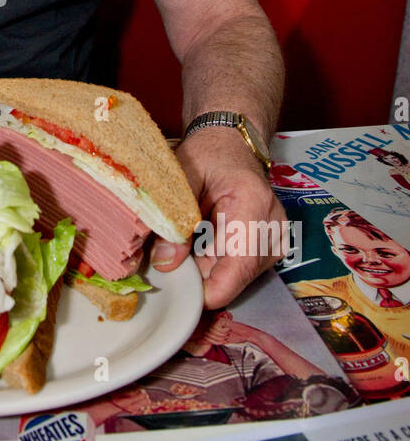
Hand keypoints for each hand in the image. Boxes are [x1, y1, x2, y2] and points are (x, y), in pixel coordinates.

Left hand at [150, 128, 287, 308]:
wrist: (230, 145)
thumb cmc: (208, 155)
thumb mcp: (182, 179)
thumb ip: (173, 219)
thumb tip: (165, 264)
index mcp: (253, 204)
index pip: (239, 266)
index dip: (211, 289)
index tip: (183, 295)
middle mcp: (274, 226)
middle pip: (236, 277)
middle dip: (201, 276)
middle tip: (172, 255)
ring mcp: (276, 239)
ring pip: (236, 277)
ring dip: (208, 268)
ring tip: (190, 238)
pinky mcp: (271, 247)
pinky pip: (238, 270)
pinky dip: (215, 262)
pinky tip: (204, 240)